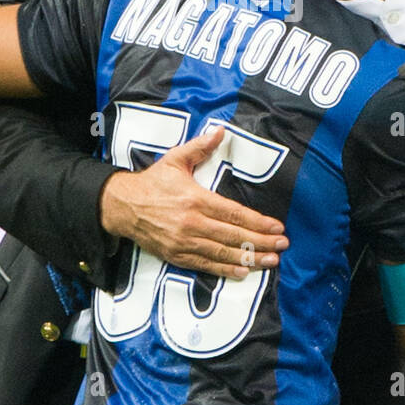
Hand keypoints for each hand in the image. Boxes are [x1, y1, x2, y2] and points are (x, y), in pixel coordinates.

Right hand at [99, 127, 289, 278]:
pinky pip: (205, 265)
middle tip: (282, 245)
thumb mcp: (174, 159)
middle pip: (233, 236)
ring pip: (223, 253)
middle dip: (261, 242)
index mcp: (195, 199)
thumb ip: (200, 147)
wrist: (122, 206)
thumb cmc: (152, 182)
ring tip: (270, 261)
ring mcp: (184, 242)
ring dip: (249, 259)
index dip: (258, 222)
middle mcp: (192, 223)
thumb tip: (220, 131)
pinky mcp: (176, 255)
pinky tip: (243, 272)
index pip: (234, 213)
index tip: (277, 226)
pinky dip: (225, 270)